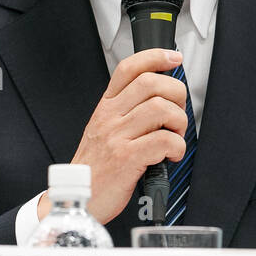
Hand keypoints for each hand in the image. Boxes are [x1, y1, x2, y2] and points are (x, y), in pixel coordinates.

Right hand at [38, 47, 188, 224]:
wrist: (77, 198)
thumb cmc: (96, 168)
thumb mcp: (103, 131)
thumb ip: (125, 113)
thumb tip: (160, 99)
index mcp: (106, 107)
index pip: (129, 69)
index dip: (155, 57)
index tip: (173, 58)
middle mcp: (110, 117)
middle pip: (151, 83)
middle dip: (177, 94)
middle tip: (177, 113)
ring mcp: (117, 137)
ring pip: (161, 109)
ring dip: (179, 123)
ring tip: (174, 137)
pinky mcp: (126, 159)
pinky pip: (163, 141)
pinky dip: (176, 147)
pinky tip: (171, 155)